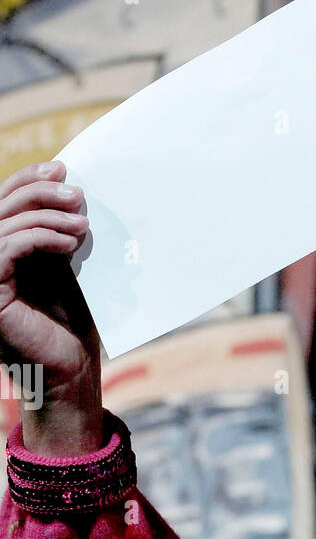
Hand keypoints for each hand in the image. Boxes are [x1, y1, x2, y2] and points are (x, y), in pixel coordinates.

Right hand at [0, 160, 102, 454]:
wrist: (72, 369)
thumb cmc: (72, 322)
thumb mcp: (63, 264)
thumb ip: (55, 231)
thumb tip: (67, 186)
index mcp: (0, 249)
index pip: (5, 201)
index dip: (29, 178)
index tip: (64, 168)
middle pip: (1, 205)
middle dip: (40, 191)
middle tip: (77, 193)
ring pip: (5, 223)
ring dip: (48, 216)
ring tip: (83, 224)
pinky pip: (8, 246)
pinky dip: (41, 237)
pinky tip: (72, 243)